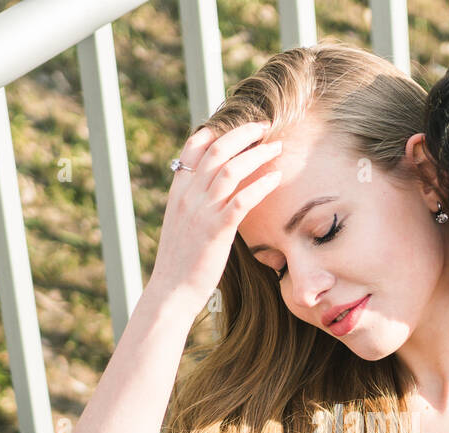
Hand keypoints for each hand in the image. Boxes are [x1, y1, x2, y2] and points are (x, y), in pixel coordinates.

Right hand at [147, 121, 283, 308]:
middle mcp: (189, 195)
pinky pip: (242, 199)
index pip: (193, 147)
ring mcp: (202, 211)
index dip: (217, 130)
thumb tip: (213, 190)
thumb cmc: (181, 260)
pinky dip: (261, 184)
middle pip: (217, 149)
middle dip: (243, 134)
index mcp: (179, 191)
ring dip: (257, 154)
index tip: (239, 126)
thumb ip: (194, 202)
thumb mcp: (183, 224)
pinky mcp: (217, 230)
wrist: (171, 290)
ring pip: (231, 169)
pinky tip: (276, 178)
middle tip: (265, 128)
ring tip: (277, 148)